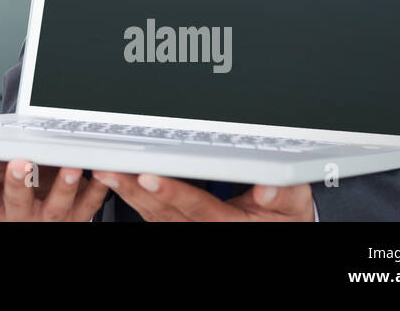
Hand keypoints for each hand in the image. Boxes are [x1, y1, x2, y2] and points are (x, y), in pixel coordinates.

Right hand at [0, 153, 109, 220]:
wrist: (41, 199)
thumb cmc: (6, 180)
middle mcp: (19, 216)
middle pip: (18, 202)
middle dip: (19, 182)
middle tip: (20, 160)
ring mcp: (50, 218)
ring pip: (57, 207)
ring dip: (64, 188)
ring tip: (68, 166)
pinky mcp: (78, 216)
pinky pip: (90, 206)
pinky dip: (97, 190)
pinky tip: (100, 173)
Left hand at [93, 171, 314, 220]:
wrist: (278, 226)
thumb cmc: (282, 214)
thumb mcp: (293, 205)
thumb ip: (282, 195)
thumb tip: (266, 189)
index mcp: (230, 224)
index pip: (198, 207)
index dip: (173, 192)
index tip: (150, 177)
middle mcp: (205, 229)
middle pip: (164, 211)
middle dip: (135, 189)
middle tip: (111, 169)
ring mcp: (188, 228)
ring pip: (152, 214)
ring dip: (127, 193)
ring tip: (105, 172)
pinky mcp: (179, 224)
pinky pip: (152, 215)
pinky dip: (132, 198)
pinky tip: (116, 181)